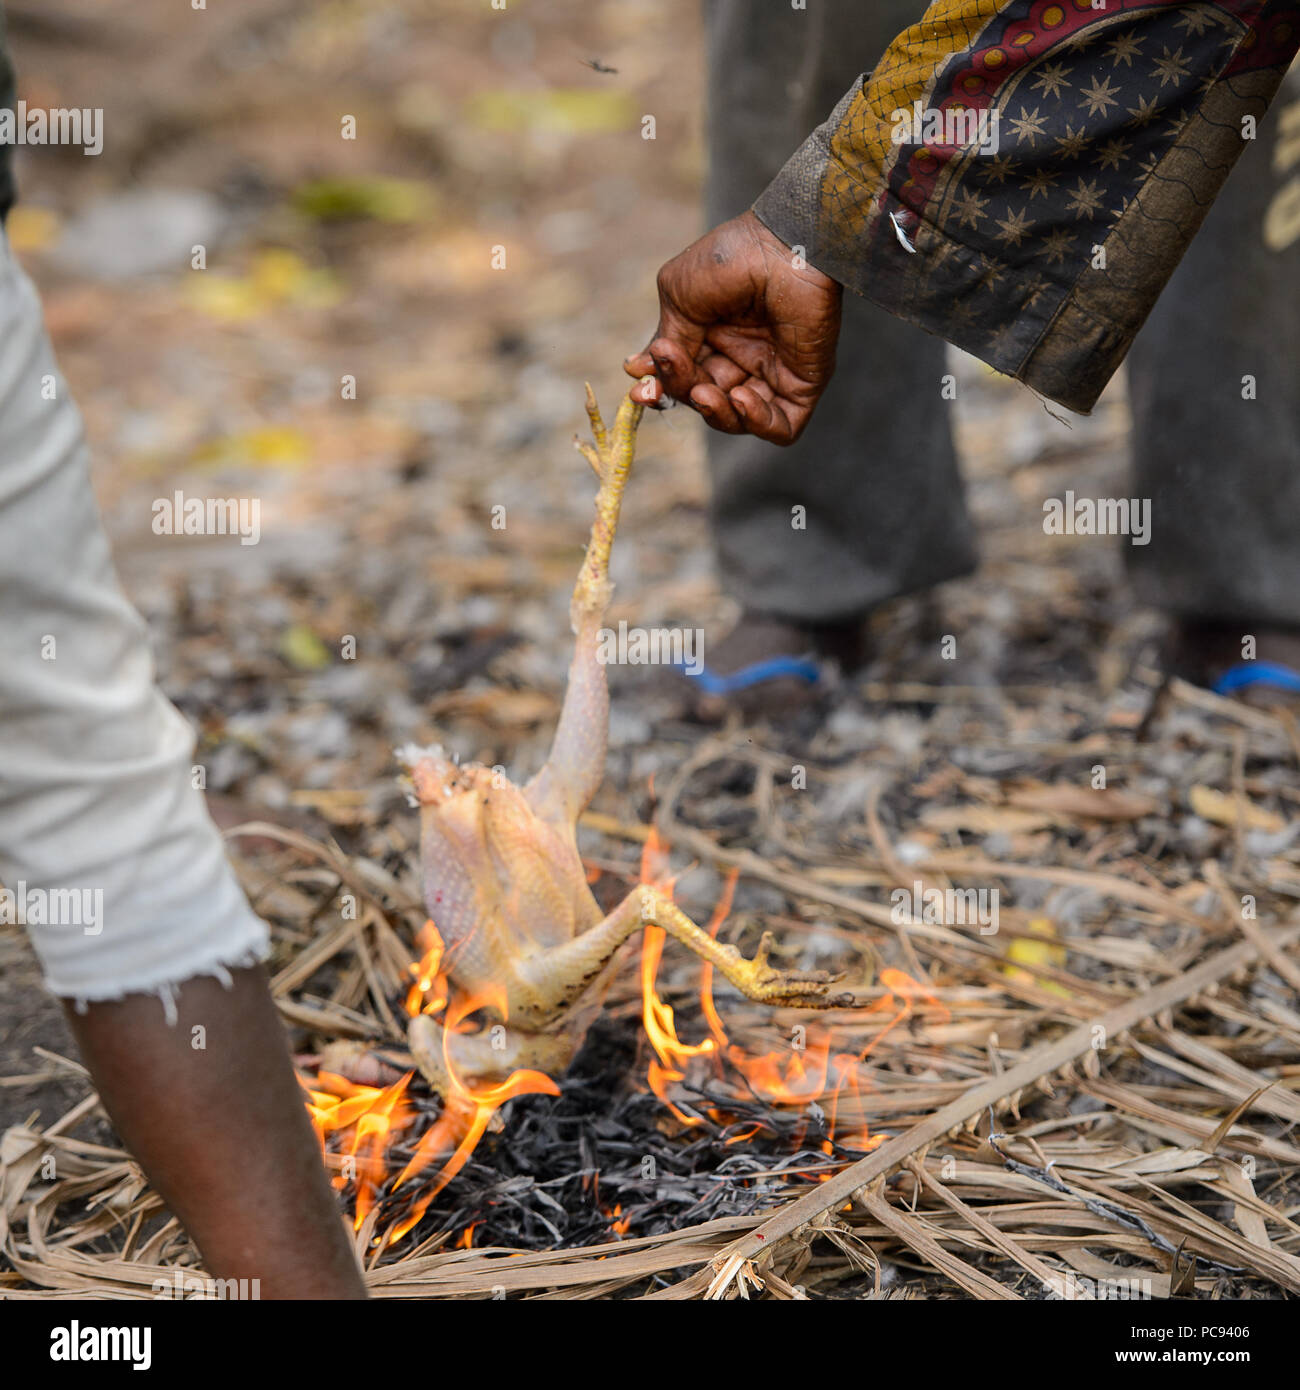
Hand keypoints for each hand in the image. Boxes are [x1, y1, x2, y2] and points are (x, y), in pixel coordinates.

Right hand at [625, 210, 841, 443]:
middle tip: (674, 365)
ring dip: (715, 414)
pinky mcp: (802, 384)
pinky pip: (781, 426)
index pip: (682, 378)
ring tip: (705, 392)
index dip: (661, 389)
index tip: (641, 391)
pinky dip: (757, 423)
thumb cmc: (732, 258)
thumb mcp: (680, 298)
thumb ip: (666, 342)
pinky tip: (740, 398)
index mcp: (710, 335)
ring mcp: (772, 372)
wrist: (784, 245)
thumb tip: (638, 372)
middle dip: (683, 391)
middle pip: (704, 400)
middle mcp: (740, 356)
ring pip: (737, 419)